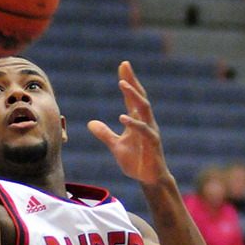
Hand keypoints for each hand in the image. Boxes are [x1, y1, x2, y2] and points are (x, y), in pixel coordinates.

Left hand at [88, 62, 169, 185]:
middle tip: (125, 66)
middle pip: (140, 97)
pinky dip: (133, 123)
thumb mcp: (115, 146)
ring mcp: (150, 132)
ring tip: (123, 85)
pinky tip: (122, 117)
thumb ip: (105, 134)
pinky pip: (144, 130)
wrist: (149, 179)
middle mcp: (145, 122)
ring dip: (134, 96)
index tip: (122, 66)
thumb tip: (91, 123)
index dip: (128, 81)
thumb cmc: (136, 162)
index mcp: (137, 121)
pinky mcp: (153, 144)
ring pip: (144, 109)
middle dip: (132, 81)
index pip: (132, 97)